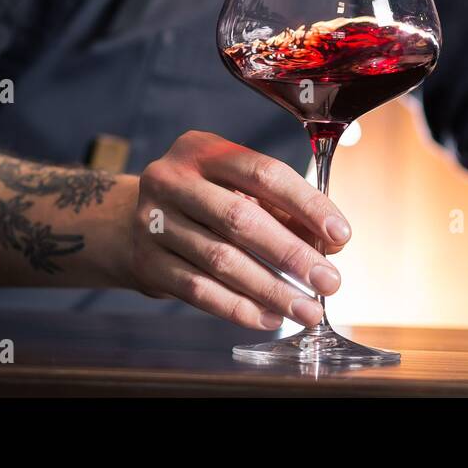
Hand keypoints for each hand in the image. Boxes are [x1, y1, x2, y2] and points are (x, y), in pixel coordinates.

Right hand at [123, 130, 351, 329]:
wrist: (126, 222)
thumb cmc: (203, 201)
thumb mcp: (237, 188)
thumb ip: (284, 209)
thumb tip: (332, 243)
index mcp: (203, 149)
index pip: (264, 174)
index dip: (307, 205)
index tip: (340, 235)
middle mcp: (173, 180)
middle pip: (240, 220)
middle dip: (292, 254)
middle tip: (329, 281)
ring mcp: (153, 221)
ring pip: (221, 261)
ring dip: (271, 290)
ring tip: (307, 309)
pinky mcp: (146, 262)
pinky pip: (199, 291)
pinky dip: (238, 308)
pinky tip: (269, 317)